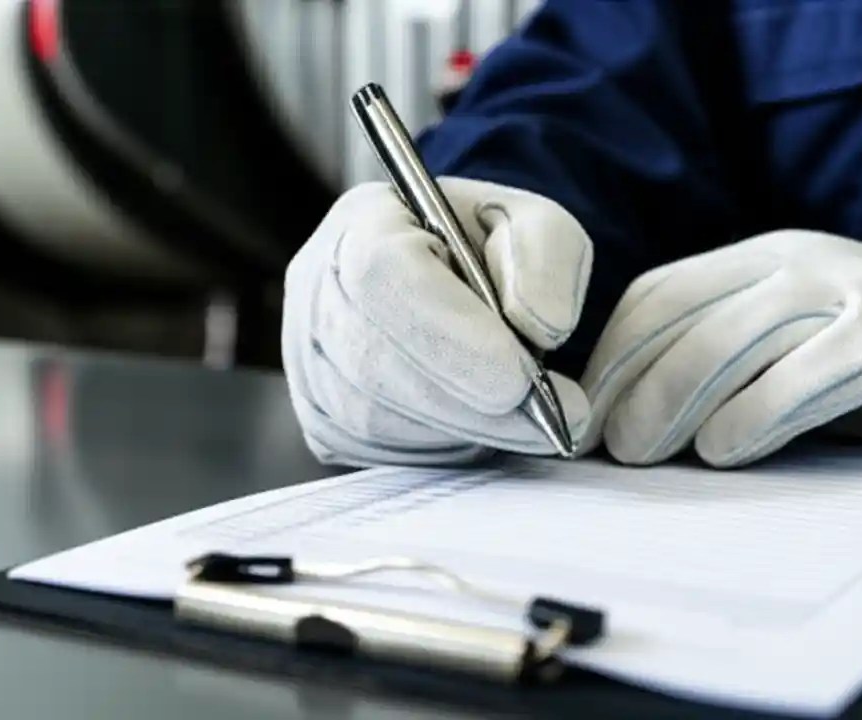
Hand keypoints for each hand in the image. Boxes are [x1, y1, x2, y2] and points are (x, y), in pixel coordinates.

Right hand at [282, 178, 594, 466]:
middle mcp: (315, 292)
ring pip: (376, 418)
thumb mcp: (537, 225)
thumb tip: (540, 327)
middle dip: (471, 403)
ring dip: (464, 429)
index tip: (521, 379)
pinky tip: (477, 422)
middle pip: (374, 361)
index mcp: (361, 223)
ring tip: (523, 417)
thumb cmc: (490, 253)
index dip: (449, 336)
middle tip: (554, 418)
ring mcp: (307, 361)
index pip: (381, 276)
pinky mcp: (320, 419)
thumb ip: (546, 257)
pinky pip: (376, 452)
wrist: (456, 287)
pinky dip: (441, 449)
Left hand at [582, 230, 861, 466]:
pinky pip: (809, 377)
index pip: (659, 295)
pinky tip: (727, 450)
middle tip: (613, 448)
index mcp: (759, 258)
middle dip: (636, 391)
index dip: (610, 356)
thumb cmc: (856, 369)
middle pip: (690, 322)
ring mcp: (855, 290)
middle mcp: (802, 260)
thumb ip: (709, 360)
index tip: (581, 413)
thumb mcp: (775, 348)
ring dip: (679, 406)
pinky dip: (756, 418)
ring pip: (738, 344)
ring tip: (650, 455)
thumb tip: (612, 416)